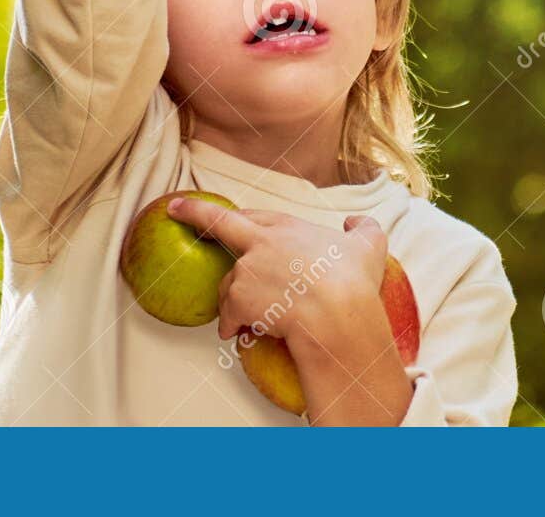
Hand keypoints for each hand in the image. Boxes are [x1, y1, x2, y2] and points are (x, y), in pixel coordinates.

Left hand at [165, 196, 387, 346]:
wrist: (338, 314)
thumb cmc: (354, 280)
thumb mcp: (369, 244)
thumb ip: (363, 227)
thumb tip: (353, 222)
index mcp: (287, 226)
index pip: (253, 215)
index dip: (239, 217)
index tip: (222, 212)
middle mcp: (260, 242)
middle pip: (218, 223)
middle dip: (193, 212)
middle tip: (175, 209)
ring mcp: (246, 270)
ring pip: (228, 284)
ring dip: (235, 301)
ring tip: (254, 319)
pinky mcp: (238, 299)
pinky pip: (227, 317)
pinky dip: (231, 327)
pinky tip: (240, 335)